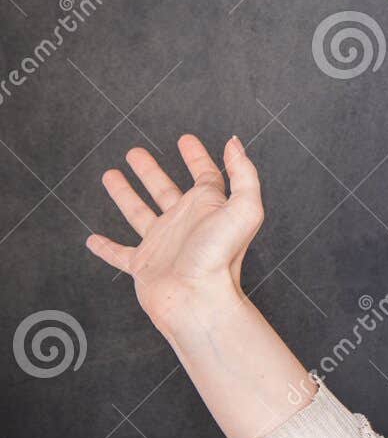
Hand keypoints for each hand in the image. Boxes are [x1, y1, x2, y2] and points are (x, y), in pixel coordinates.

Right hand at [85, 134, 264, 329]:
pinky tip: (92, 240)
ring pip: (139, 214)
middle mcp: (185, 224)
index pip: (205, 175)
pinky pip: (119, 254)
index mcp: (208, 209)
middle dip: (151, 170)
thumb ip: (244, 174)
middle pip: (165, 190)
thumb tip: (234, 144)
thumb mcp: (244, 208)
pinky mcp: (143, 266)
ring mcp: (163, 245)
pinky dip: (105, 248)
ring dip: (125, 195)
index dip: (197, 156)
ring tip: (110, 174)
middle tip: (134, 151)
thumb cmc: (221, 257)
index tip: (185, 139)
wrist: (198, 298)